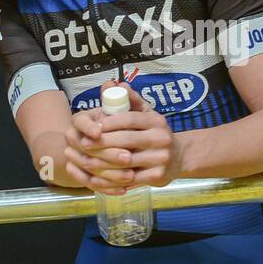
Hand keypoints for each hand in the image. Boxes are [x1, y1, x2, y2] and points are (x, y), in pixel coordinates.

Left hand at [64, 83, 182, 192]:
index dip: (110, 123)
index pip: (130, 119)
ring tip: (86, 160)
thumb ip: (130, 99)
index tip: (92, 127)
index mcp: (156, 121)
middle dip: (102, 142)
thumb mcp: (146, 113)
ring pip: (126, 161)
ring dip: (103, 162)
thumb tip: (113, 84)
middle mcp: (161, 138)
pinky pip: (130, 178)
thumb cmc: (154, 133)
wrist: (179, 157)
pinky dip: (112, 178)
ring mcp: (161, 158)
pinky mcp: (157, 176)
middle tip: (83, 144)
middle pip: (127, 140)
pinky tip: (97, 176)